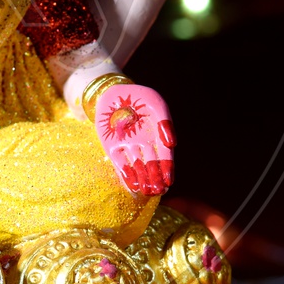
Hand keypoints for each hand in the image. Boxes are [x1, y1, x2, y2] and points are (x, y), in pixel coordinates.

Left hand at [95, 81, 174, 196]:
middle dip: (155, 178)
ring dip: (142, 179)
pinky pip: (120, 162)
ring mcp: (127, 146)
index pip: (164, 156)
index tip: (169, 181)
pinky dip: (126, 174)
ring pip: (137, 166)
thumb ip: (165, 123)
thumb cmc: (139, 97)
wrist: (113, 92)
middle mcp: (143, 144)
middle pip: (151, 165)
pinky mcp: (111, 146)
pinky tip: (133, 184)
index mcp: (156, 136)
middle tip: (158, 191)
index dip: (167, 169)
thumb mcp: (157, 104)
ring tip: (147, 191)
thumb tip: (172, 144)